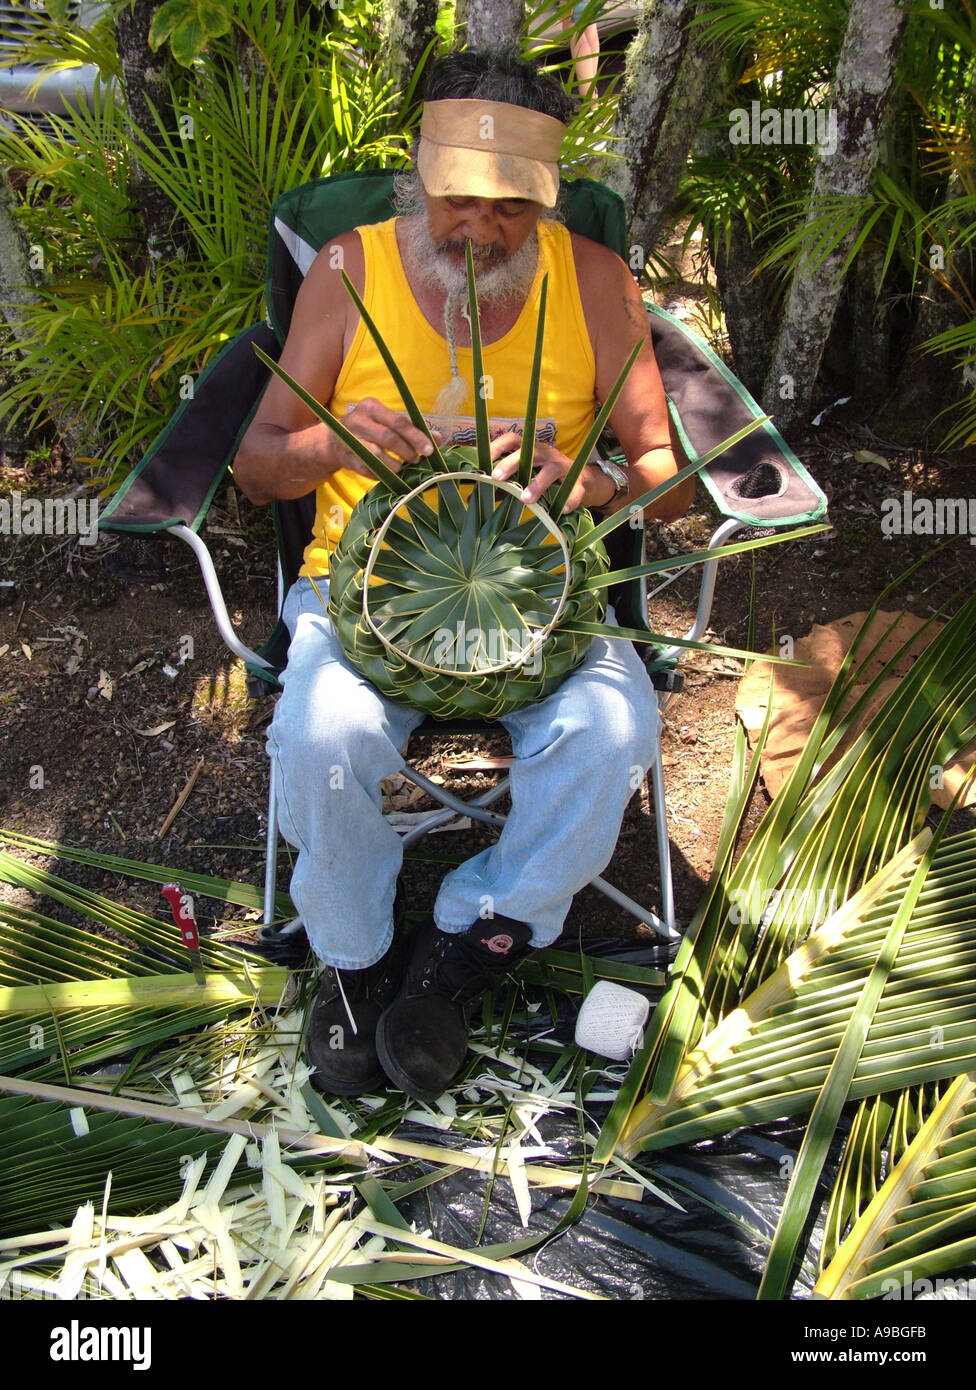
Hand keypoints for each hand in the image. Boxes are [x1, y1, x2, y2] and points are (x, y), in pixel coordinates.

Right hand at [333, 397, 440, 478]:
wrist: (334, 441)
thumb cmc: (369, 429)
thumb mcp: (388, 422)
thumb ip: (412, 428)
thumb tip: (439, 438)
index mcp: (371, 407)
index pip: (398, 421)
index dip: (416, 436)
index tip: (429, 450)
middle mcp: (358, 420)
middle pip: (388, 438)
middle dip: (407, 451)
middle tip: (416, 460)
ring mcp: (349, 439)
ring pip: (377, 455)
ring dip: (394, 465)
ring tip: (402, 469)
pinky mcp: (346, 458)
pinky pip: (368, 469)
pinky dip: (381, 474)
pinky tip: (388, 475)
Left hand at [488, 432, 612, 511]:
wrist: (583, 482)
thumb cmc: (544, 481)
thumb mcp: (522, 481)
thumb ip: (500, 489)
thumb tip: (470, 500)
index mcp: (530, 451)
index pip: (512, 439)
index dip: (497, 445)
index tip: (483, 458)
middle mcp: (546, 454)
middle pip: (529, 452)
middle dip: (511, 463)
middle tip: (496, 477)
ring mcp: (564, 467)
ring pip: (551, 470)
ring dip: (538, 483)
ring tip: (526, 499)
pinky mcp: (579, 483)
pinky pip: (575, 490)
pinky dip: (569, 499)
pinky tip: (562, 511)